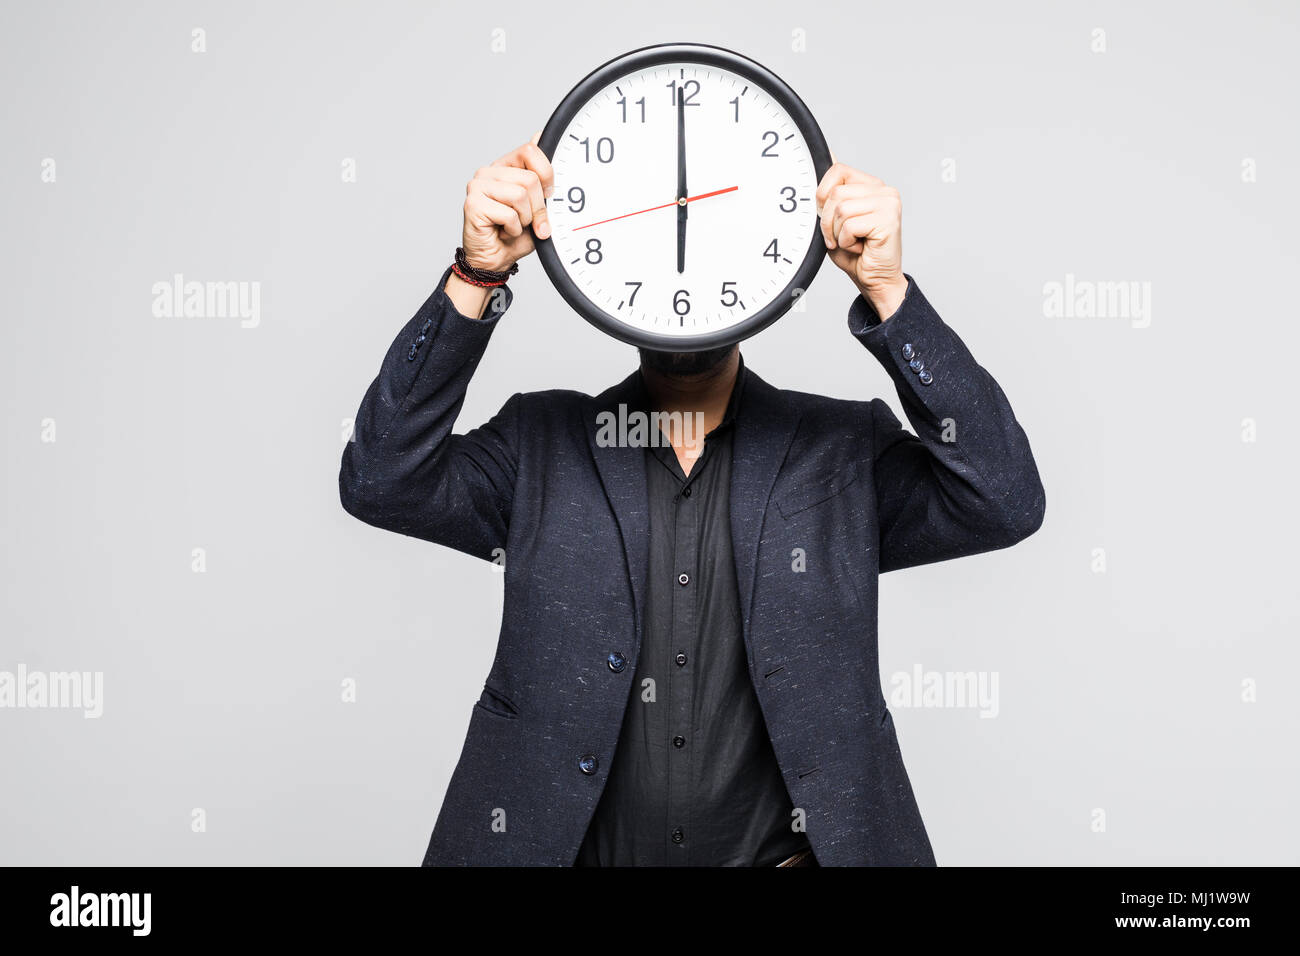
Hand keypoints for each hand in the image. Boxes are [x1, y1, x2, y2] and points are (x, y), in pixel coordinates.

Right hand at [461, 132, 554, 271]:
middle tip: (529, 222)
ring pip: (520, 195)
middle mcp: (489, 171)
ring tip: (514, 226)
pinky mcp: (473, 203)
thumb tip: (539, 135)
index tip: (548, 196)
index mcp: (505, 166)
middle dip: (538, 208)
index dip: (546, 175)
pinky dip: (513, 229)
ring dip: (525, 220)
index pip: (531, 150)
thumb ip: (539, 174)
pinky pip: (508, 214)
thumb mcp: (537, 204)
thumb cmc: (516, 234)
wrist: (495, 260)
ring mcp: (478, 185)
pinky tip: (503, 231)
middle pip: (530, 179)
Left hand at [816, 162, 906, 318]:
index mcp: (870, 184)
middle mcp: (883, 189)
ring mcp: (889, 202)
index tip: (827, 217)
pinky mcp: (888, 218)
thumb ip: (830, 192)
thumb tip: (825, 153)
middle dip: (827, 221)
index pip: (837, 169)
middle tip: (839, 237)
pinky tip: (861, 248)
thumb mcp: (834, 220)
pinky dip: (847, 242)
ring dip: (837, 234)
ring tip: (852, 242)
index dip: (822, 195)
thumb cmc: (855, 253)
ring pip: (841, 209)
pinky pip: (850, 225)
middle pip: (835, 192)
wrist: (875, 280)